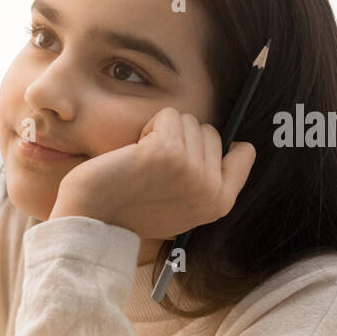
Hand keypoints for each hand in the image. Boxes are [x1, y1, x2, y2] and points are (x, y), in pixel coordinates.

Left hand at [50, 107, 256, 237]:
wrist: (91, 220)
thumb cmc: (129, 209)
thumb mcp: (181, 206)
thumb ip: (205, 183)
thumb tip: (230, 147)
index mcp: (219, 203)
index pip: (245, 153)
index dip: (218, 146)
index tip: (190, 156)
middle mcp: (211, 189)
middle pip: (210, 131)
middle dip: (181, 139)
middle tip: (154, 168)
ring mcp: (191, 170)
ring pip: (189, 121)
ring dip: (162, 133)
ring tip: (143, 162)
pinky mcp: (168, 153)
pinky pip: (168, 115)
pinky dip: (149, 126)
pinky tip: (134, 152)